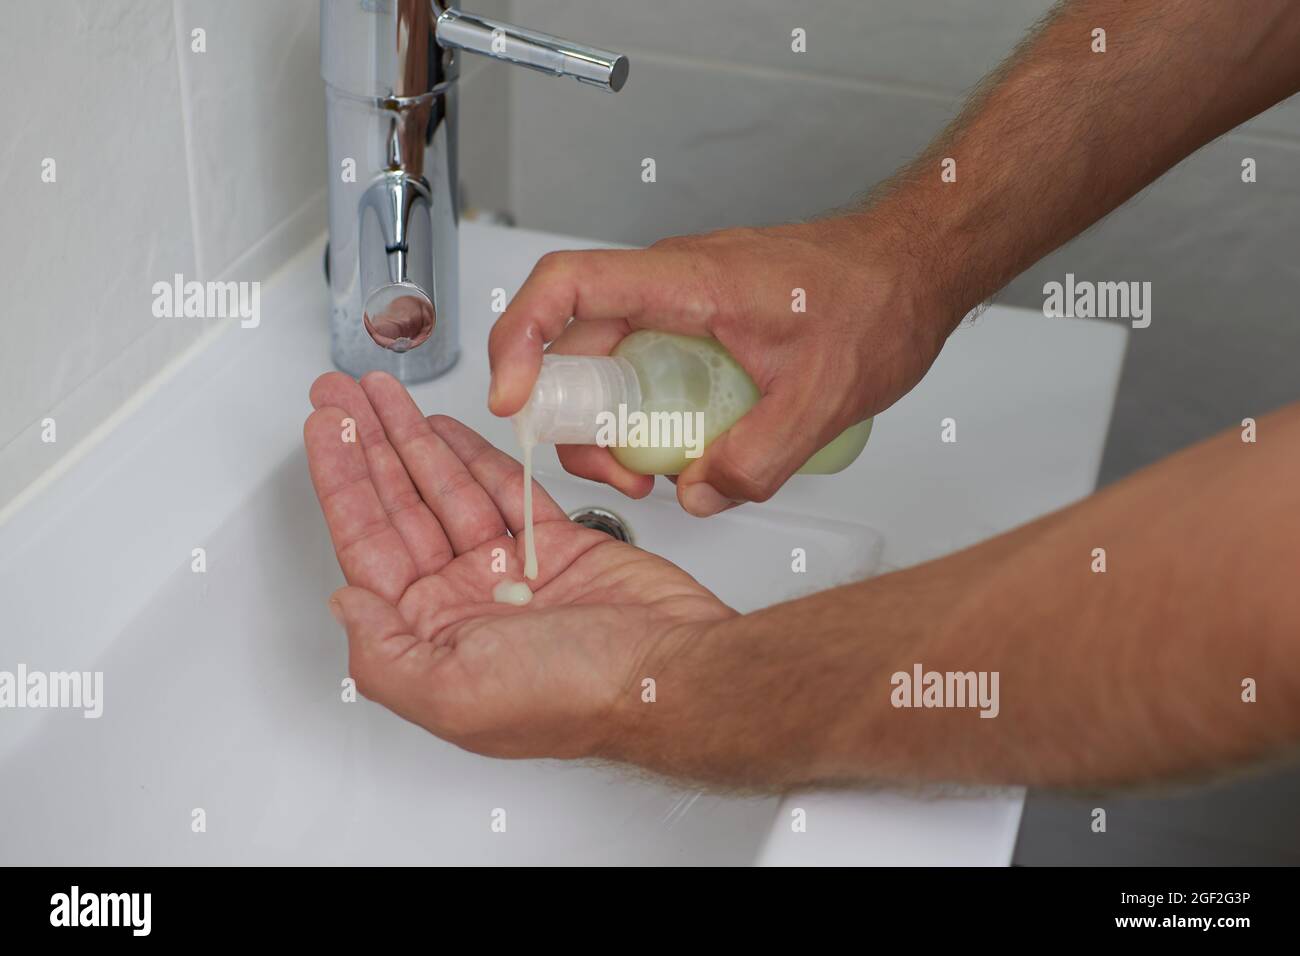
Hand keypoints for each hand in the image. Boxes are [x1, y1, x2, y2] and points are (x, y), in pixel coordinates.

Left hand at [304, 371, 733, 758]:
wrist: (671, 671)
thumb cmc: (575, 695)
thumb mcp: (455, 692)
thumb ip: (384, 652)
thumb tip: (343, 603)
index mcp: (432, 638)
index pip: (368, 547)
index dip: (341, 483)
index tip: (323, 430)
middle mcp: (464, 602)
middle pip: (399, 508)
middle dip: (366, 447)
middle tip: (338, 395)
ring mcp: (509, 570)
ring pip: (446, 490)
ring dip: (412, 439)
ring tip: (381, 394)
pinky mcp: (556, 545)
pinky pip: (502, 489)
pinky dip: (471, 455)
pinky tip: (441, 428)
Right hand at [487, 216, 956, 515]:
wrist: (914, 268)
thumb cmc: (878, 300)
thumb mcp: (824, 397)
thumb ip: (758, 458)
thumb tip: (696, 494)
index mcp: (687, 281)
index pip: (566, 285)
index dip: (520, 339)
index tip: (513, 400)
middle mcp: (671, 283)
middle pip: (575, 341)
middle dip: (575, 416)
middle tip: (618, 475)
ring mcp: (682, 301)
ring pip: (608, 359)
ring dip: (611, 420)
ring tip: (652, 473)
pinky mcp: (699, 321)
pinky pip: (645, 364)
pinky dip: (644, 409)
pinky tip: (682, 447)